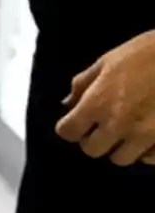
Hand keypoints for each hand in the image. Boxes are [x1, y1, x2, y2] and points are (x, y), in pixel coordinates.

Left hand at [56, 30, 154, 165]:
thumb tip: (68, 103)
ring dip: (121, 147)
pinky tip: (149, 135)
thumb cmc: (147, 53)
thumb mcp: (108, 61)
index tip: (78, 121)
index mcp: (98, 103)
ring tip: (129, 130)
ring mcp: (145, 137)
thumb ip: (83, 84)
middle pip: (92, 150)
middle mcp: (118, 125)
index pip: (67, 131)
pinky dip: (147, 151)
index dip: (70, 126)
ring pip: (121, 159)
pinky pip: (150, 159)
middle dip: (94, 139)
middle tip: (104, 125)